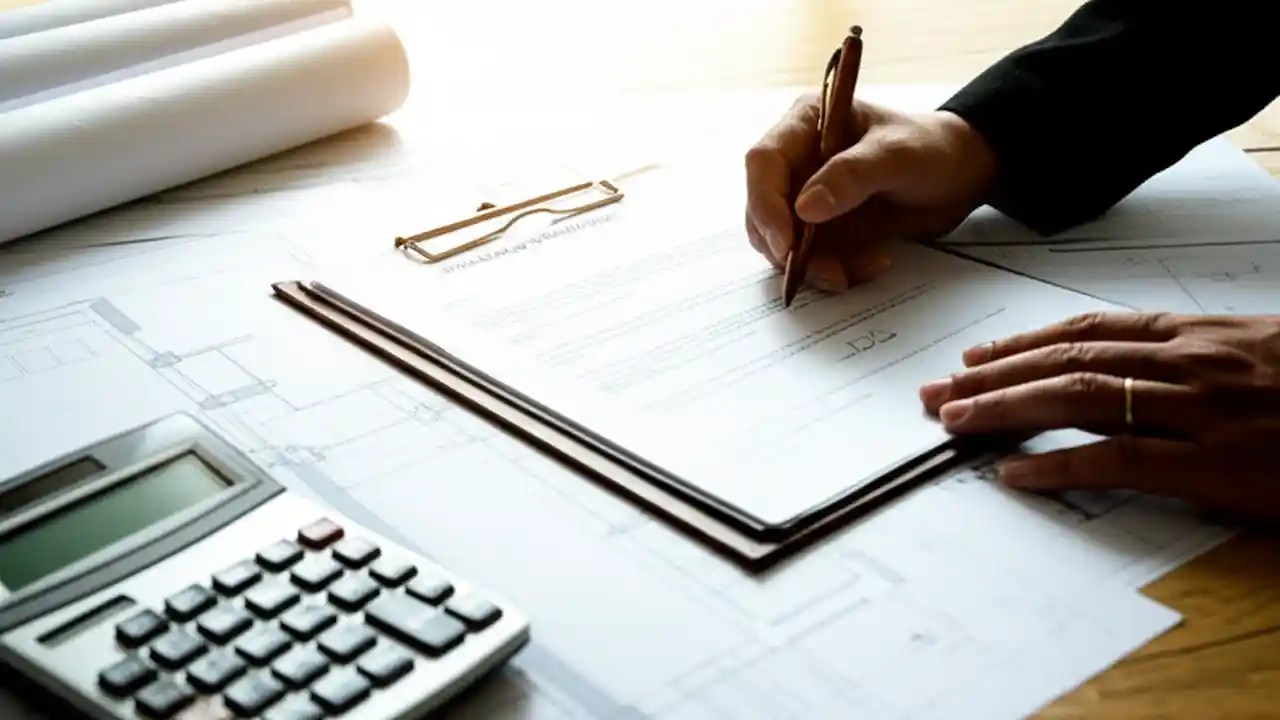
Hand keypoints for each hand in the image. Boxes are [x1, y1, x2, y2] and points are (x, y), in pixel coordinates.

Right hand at [744, 93, 997, 290]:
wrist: (960, 177)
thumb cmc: (931, 151)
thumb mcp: (898, 157)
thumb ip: (852, 176)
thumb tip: (804, 209)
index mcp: (807, 123)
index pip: (764, 162)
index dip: (765, 204)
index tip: (786, 244)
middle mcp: (797, 158)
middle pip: (764, 208)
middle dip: (788, 247)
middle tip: (827, 272)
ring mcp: (806, 194)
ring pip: (781, 239)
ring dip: (814, 264)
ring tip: (859, 269)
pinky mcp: (820, 225)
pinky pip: (810, 256)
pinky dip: (835, 268)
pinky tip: (872, 262)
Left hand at [919, 311, 1279, 520]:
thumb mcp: (1260, 355)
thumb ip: (1196, 359)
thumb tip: (1136, 368)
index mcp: (1200, 334)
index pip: (1088, 329)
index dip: (1023, 342)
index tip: (975, 356)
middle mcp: (1191, 361)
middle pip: (1068, 357)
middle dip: (993, 374)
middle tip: (937, 391)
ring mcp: (1202, 408)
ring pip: (1079, 397)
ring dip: (1006, 408)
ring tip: (953, 421)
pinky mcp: (1217, 463)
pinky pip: (1119, 458)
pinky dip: (1059, 463)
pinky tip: (1015, 471)